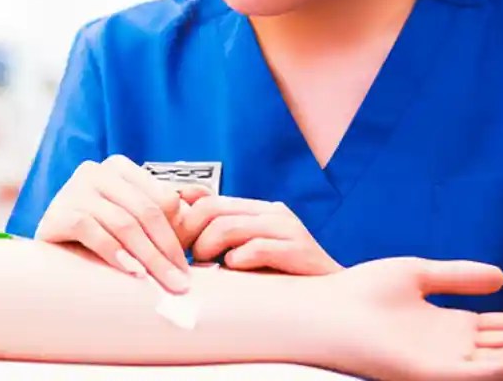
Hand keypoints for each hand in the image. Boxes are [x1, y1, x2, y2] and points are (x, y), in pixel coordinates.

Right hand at [34, 155, 210, 293]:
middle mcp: (95, 171)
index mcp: (119, 168)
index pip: (160, 199)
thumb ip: (167, 214)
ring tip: (161, 282)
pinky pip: (91, 230)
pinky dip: (114, 252)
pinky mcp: (57, 212)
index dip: (177, 234)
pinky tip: (130, 272)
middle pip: (144, 212)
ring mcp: (73, 189)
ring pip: (122, 223)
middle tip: (180, 282)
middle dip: (166, 251)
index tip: (188, 266)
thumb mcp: (134, 222)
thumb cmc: (97, 239)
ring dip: (147, 257)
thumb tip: (208, 201)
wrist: (48, 257)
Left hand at [179, 195, 340, 274]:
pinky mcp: (297, 249)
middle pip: (213, 209)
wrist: (329, 302)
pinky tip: (236, 270)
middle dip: (189, 233)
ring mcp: (286, 228)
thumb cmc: (282, 281)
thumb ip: (221, 234)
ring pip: (228, 227)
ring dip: (207, 248)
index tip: (173, 242)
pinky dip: (237, 261)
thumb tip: (183, 207)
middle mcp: (272, 212)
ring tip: (207, 265)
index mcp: (259, 209)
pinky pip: (254, 248)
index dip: (184, 219)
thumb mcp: (245, 253)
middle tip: (185, 256)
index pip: (208, 199)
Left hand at [318, 257, 502, 380]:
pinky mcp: (435, 375)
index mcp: (451, 327)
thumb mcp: (419, 275)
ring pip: (502, 360)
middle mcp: (454, 349)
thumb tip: (502, 276)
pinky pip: (481, 375)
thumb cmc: (363, 291)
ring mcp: (446, 364)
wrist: (329, 309)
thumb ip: (458, 276)